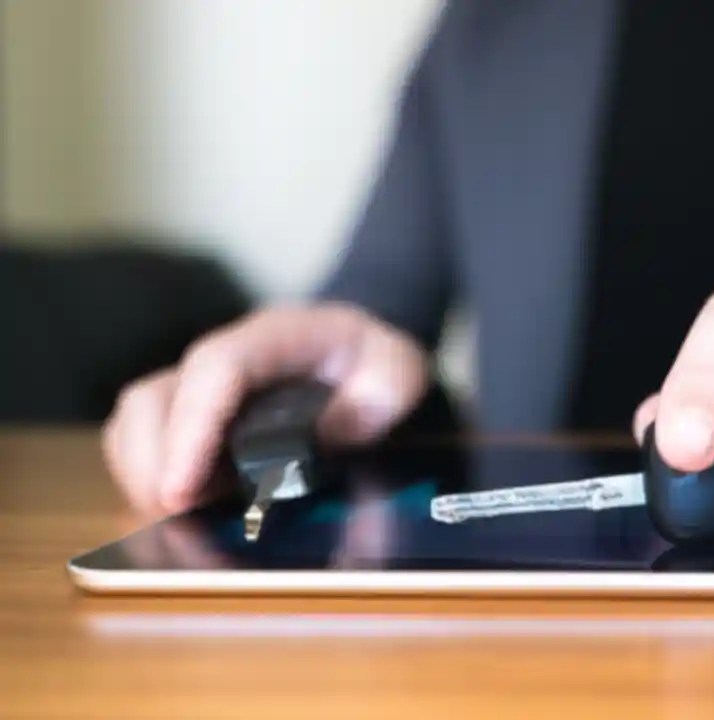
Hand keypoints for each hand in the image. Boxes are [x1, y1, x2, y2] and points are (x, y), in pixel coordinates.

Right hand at [102, 302, 428, 516]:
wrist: (364, 353)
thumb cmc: (375, 360)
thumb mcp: (398, 370)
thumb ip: (378, 396)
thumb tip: (334, 437)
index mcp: (273, 337)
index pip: (215, 370)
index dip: (191, 431)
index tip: (181, 490)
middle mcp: (224, 358)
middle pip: (153, 397)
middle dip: (151, 463)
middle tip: (172, 518)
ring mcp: (202, 386)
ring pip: (137, 419)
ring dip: (141, 473)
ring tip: (172, 521)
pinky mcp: (194, 416)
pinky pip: (144, 439)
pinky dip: (147, 476)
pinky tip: (176, 510)